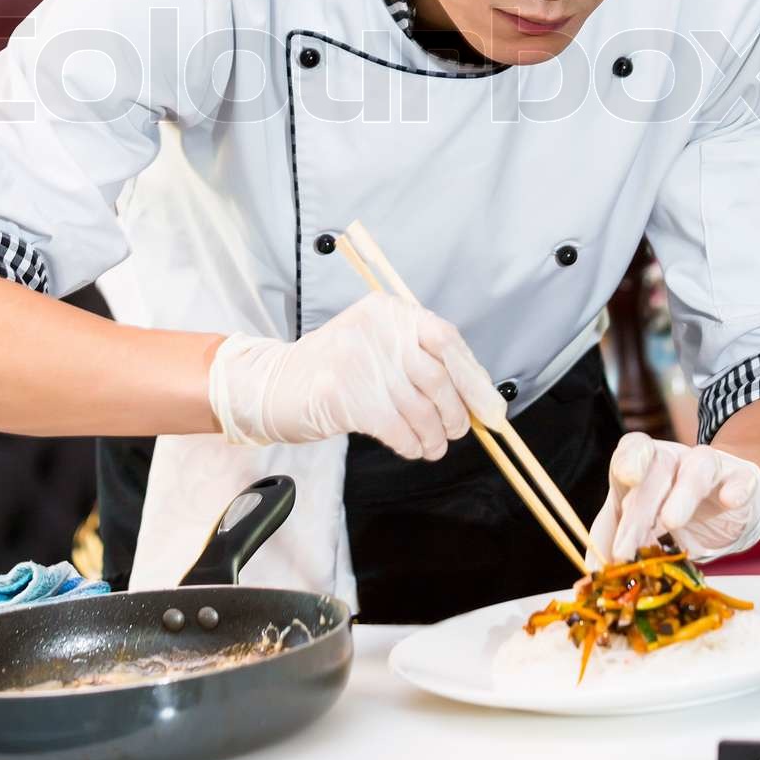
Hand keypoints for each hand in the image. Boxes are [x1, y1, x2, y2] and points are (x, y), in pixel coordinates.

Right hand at [208, 292, 505, 459]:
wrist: (273, 385)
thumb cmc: (332, 370)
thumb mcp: (374, 346)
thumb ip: (416, 357)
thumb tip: (474, 390)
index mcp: (387, 311)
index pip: (445, 337)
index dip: (471, 374)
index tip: (486, 403)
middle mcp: (375, 330)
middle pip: (436, 375)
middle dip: (455, 411)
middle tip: (457, 430)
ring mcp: (357, 361)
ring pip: (419, 406)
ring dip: (433, 435)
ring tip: (433, 447)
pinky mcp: (343, 395)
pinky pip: (396, 427)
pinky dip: (411, 444)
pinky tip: (412, 448)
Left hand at [590, 434, 759, 564]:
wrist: (730, 506)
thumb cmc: (677, 509)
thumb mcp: (643, 522)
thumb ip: (615, 535)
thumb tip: (593, 572)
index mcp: (646, 463)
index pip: (633, 449)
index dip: (627, 461)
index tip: (623, 479)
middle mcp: (676, 458)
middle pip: (657, 469)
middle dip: (640, 508)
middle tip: (625, 549)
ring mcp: (712, 467)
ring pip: (697, 468)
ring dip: (682, 494)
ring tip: (671, 523)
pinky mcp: (743, 481)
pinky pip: (742, 479)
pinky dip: (736, 488)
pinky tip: (731, 500)